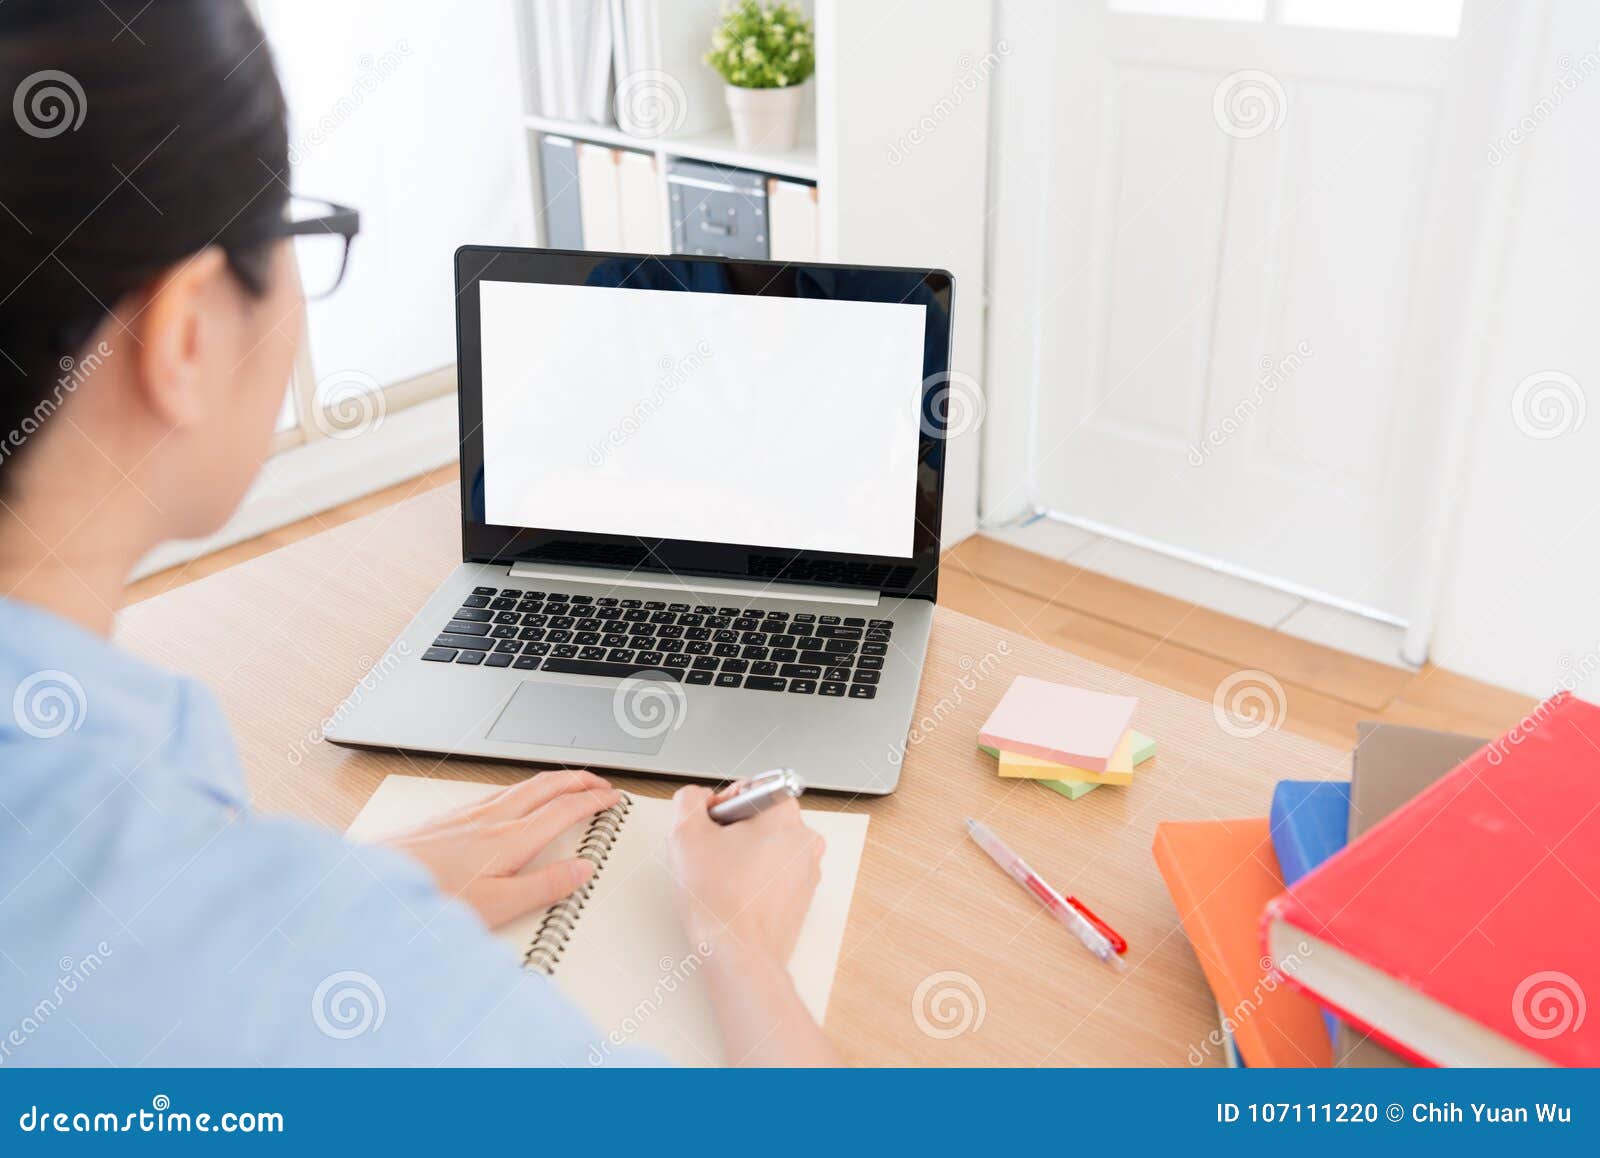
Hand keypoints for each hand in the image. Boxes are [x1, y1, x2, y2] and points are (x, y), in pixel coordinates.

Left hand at [384, 770, 620, 927]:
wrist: (377, 881)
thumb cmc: (431, 898)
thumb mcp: (497, 906)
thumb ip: (545, 886)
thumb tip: (582, 869)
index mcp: (512, 838)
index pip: (566, 809)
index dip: (595, 801)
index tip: (614, 798)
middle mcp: (493, 817)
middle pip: (548, 785)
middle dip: (580, 779)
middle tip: (601, 782)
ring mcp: (471, 812)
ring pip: (525, 784)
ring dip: (555, 779)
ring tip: (569, 783)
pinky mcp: (452, 815)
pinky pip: (502, 790)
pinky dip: (527, 787)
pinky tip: (518, 797)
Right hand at [665, 784, 823, 967]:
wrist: (738, 954)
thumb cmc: (719, 900)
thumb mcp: (685, 833)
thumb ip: (688, 800)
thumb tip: (698, 799)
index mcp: (785, 814)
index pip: (750, 788)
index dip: (722, 806)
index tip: (710, 828)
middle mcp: (805, 838)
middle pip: (758, 818)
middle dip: (731, 832)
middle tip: (711, 856)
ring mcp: (807, 870)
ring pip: (765, 847)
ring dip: (741, 856)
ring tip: (721, 879)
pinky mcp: (801, 896)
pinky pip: (773, 874)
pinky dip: (753, 879)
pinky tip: (734, 895)